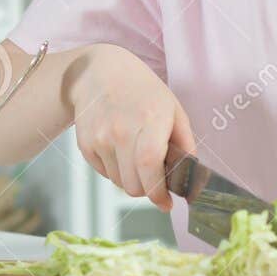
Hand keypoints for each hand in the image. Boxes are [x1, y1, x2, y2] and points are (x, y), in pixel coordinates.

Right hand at [63, 44, 195, 211]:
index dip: (158, 192)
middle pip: (134, 184)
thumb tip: (191, 180)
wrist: (99, 73)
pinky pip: (104, 174)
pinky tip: (119, 149)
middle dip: (148, 190)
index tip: (166, 203)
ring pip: (119, 183)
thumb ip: (185, 145)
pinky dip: (115, 170)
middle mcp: (121, 130)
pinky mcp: (84, 144)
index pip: (150, 165)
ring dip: (131, 179)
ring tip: (135, 156)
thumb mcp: (173, 109)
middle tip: (154, 179)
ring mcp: (100, 138)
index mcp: (150, 119)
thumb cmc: (142, 91)